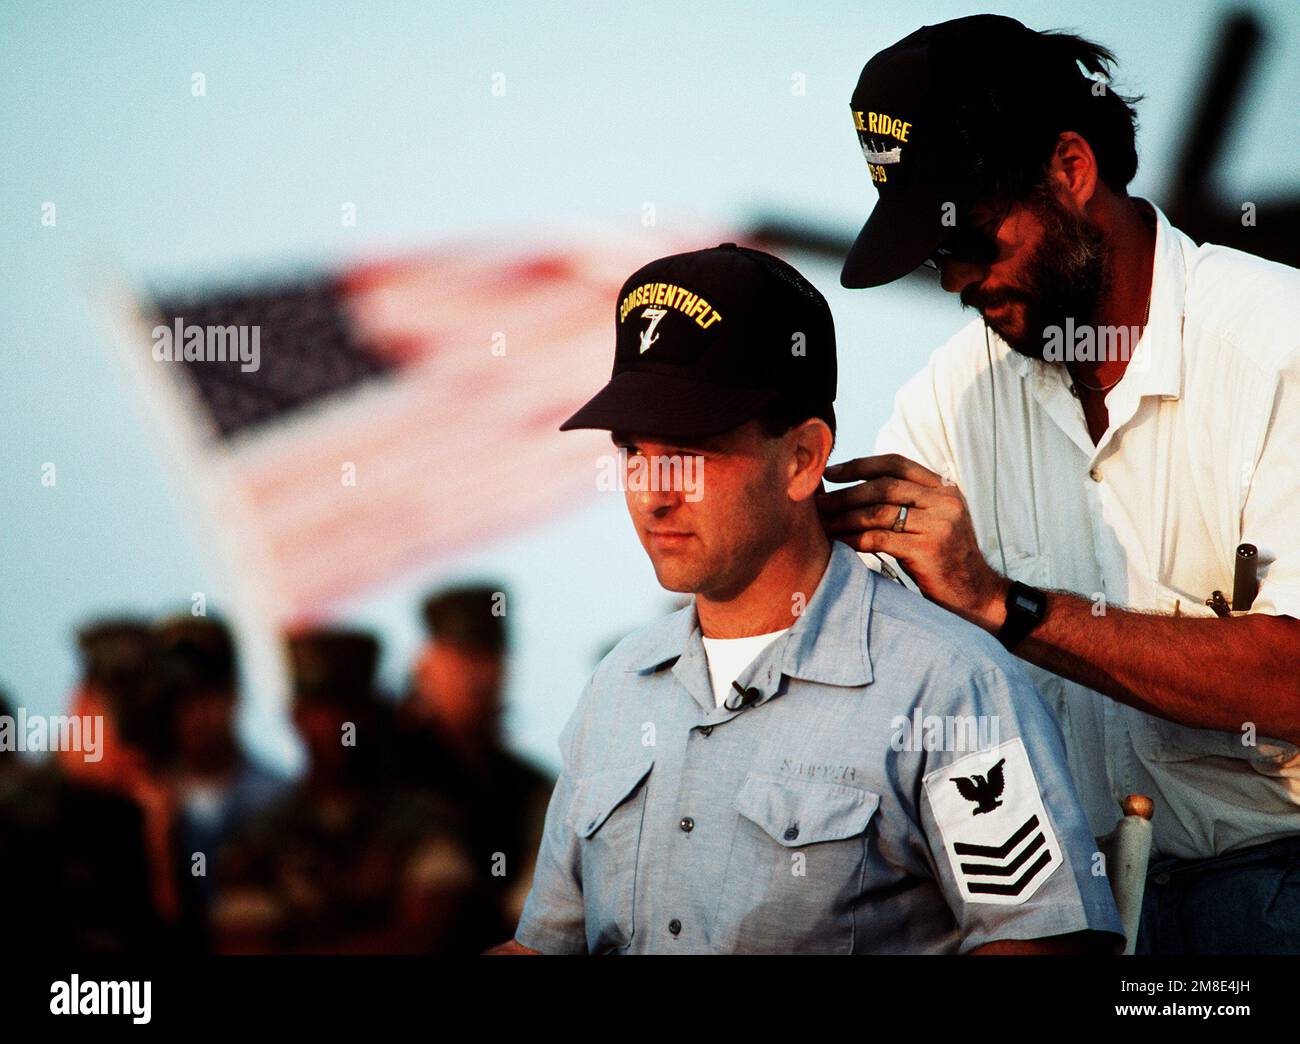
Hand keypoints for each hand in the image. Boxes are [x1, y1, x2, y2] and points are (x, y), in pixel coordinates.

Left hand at [818, 453, 1007, 632]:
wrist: (976, 596)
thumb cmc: (945, 561)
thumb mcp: (935, 522)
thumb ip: (909, 502)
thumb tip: (858, 488)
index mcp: (945, 489)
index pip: (897, 464)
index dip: (861, 465)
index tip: (832, 471)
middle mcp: (944, 502)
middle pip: (884, 487)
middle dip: (846, 493)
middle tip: (818, 501)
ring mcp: (939, 525)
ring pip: (879, 512)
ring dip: (844, 517)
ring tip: (822, 522)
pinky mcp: (928, 550)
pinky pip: (879, 539)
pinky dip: (853, 538)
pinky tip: (837, 541)